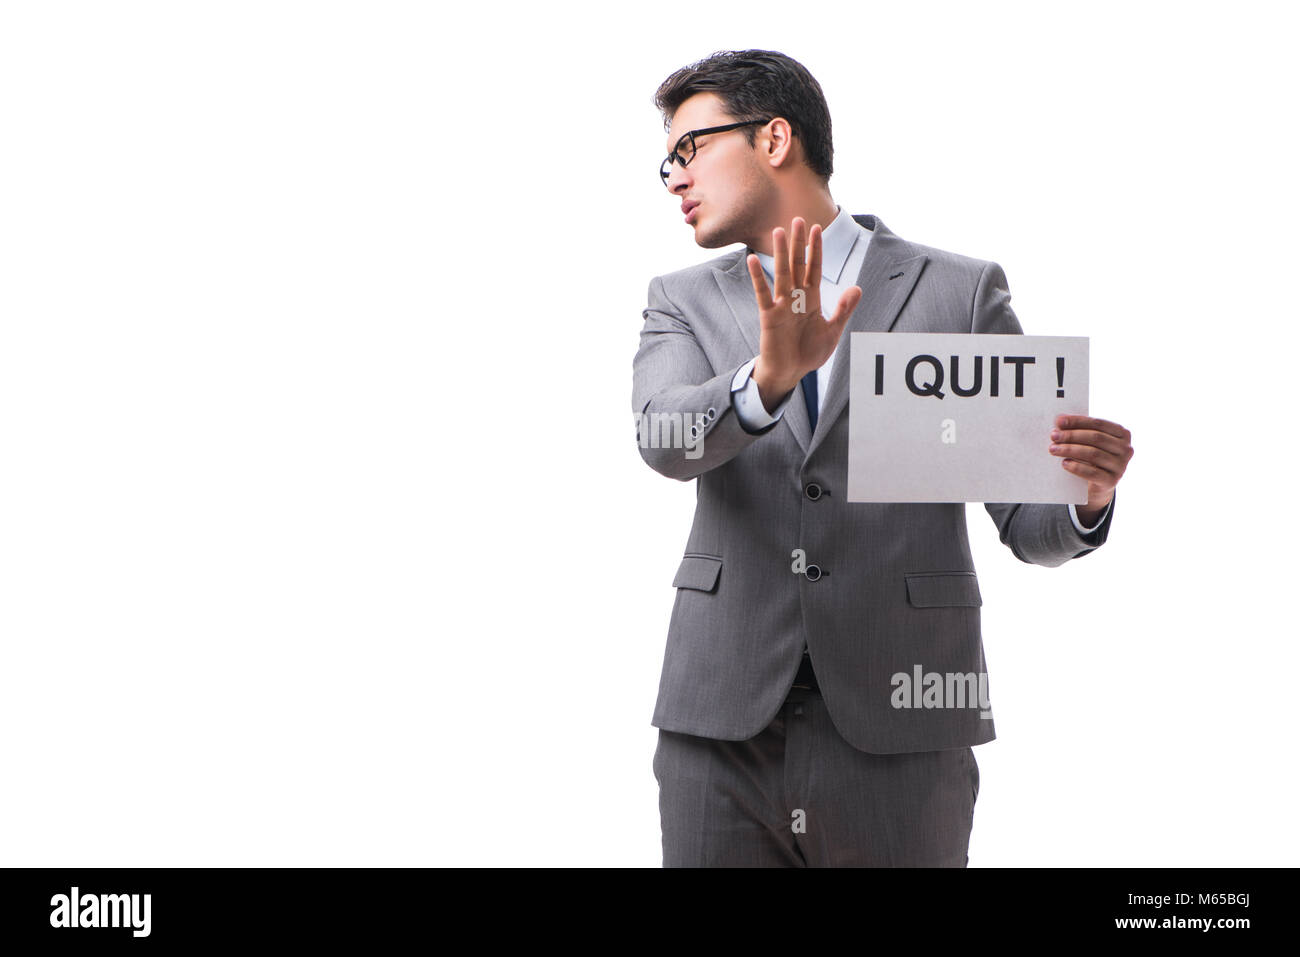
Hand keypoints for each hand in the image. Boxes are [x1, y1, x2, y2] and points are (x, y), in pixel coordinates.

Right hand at [745, 217, 861, 408]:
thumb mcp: (832, 331)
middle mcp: (796, 297)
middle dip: (799, 243)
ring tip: (779, 231)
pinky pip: (763, 293)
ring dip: (781, 253)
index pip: (814, 268)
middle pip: (798, 265)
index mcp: (812, 299)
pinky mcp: (769, 316)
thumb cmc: (808, 352)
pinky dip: (757, 277)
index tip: (817, 229)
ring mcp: (781, 305)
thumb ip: (844, 310)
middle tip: (799, 219)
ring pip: (782, 274)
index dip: (816, 250)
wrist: (790, 372)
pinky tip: (752, 260)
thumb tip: (857, 288)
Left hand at [1049, 414, 1133, 520]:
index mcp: (1122, 434)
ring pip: (1093, 454)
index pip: (1098, 423)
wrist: (1098, 484)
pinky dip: (1076, 467)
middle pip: (1096, 438)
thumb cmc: (1092, 458)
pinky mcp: (1112, 481)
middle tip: (1053, 436)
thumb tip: (1059, 422)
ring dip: (1070, 450)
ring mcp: (1121, 466)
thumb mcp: (1090, 442)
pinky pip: (1092, 473)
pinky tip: (1064, 463)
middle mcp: (1126, 449)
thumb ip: (1080, 431)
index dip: (1078, 421)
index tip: (1059, 421)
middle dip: (1072, 435)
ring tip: (1053, 449)